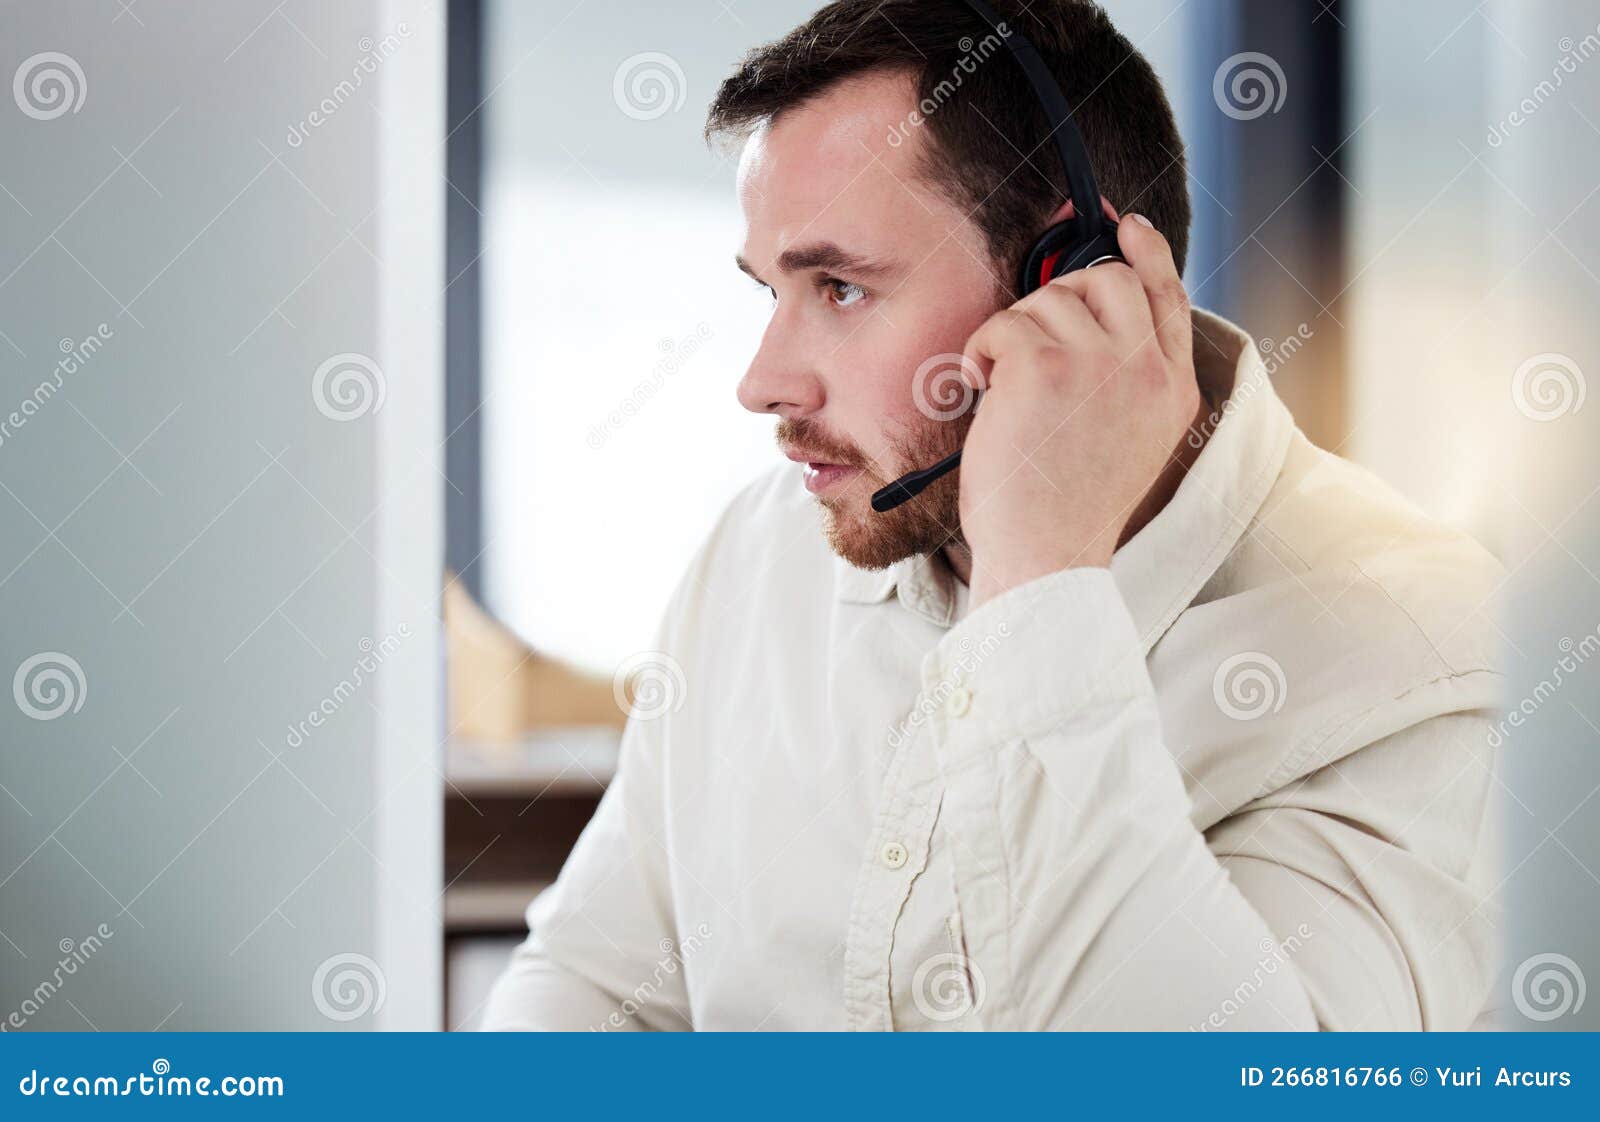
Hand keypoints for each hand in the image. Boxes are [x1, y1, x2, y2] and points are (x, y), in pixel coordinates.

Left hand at [957, 214, 1201, 607]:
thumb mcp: (1126, 439)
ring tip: (1003, 388)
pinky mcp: (1044, 367)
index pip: (1169, 298)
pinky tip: (983, 391)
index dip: (1147, 255)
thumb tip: (1087, 313)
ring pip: (1046, 300)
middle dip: (1058, 296)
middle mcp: (1146, 371)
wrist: (1046, 558)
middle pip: (1107, 280)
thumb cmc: (1066, 508)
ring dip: (1011, 336)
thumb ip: (1125, 378)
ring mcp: (1099, 364)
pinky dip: (981, 352)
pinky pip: (1003, 325)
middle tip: (1028, 343)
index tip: (1129, 227)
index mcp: (1173, 391)